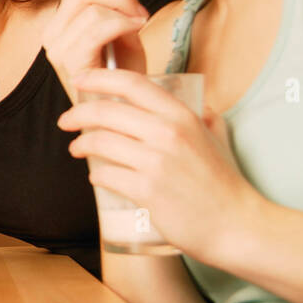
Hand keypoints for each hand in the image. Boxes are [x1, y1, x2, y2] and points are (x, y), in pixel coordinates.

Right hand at [42, 0, 148, 100]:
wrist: (124, 114)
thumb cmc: (124, 76)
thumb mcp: (122, 30)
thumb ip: (114, 1)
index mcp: (62, 23)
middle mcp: (52, 34)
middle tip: (139, 10)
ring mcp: (58, 49)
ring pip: (92, 4)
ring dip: (125, 9)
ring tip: (139, 25)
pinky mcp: (71, 62)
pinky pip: (99, 25)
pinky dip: (123, 22)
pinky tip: (136, 31)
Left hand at [57, 68, 256, 263]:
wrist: (236, 225)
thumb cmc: (223, 183)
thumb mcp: (214, 137)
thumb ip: (199, 116)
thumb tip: (192, 102)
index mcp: (182, 115)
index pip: (132, 83)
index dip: (98, 77)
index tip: (79, 79)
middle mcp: (167, 133)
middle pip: (105, 111)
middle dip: (77, 114)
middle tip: (66, 121)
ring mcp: (155, 162)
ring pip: (99, 142)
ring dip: (80, 144)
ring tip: (78, 148)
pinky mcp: (145, 190)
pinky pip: (104, 174)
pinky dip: (95, 173)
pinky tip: (98, 175)